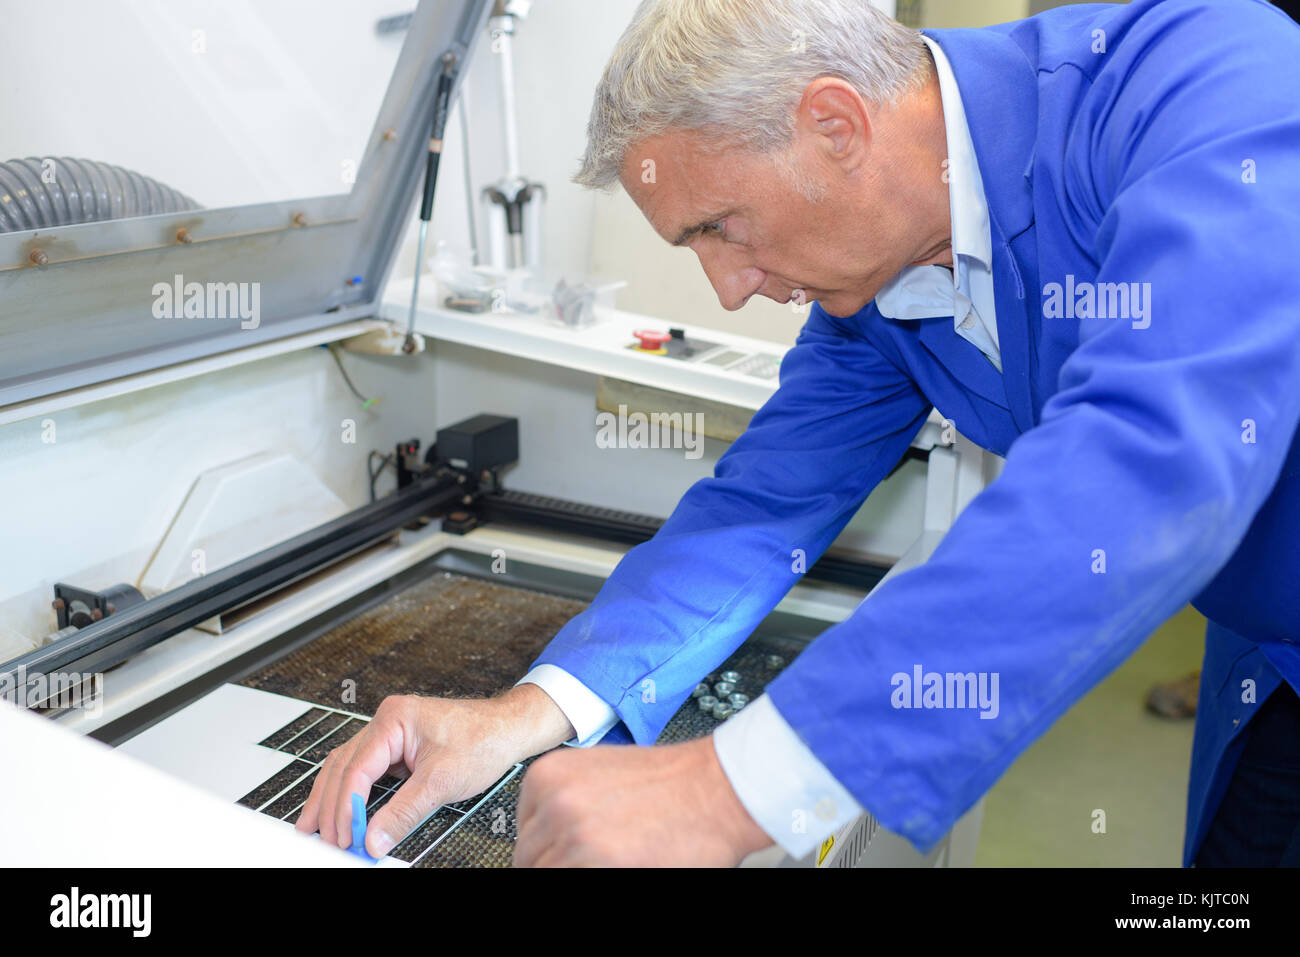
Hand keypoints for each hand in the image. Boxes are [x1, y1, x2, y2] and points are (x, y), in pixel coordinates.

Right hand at [295, 684, 572, 857]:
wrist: (509, 728)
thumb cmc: (484, 739)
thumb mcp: (442, 781)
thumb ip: (404, 812)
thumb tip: (374, 838)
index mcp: (393, 719)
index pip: (357, 768)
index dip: (346, 807)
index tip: (345, 836)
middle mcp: (387, 721)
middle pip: (343, 765)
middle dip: (330, 805)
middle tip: (322, 838)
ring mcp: (390, 733)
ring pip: (348, 766)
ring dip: (333, 798)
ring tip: (315, 827)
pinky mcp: (397, 746)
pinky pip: (365, 769)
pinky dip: (352, 792)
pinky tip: (342, 810)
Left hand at [513, 736, 773, 865]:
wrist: (718, 788)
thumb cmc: (671, 782)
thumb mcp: (598, 776)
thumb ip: (564, 804)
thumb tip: (545, 842)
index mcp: (547, 776)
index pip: (523, 835)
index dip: (546, 853)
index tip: (562, 857)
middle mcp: (554, 803)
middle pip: (530, 861)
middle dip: (557, 866)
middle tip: (592, 860)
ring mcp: (574, 835)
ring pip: (547, 873)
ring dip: (576, 871)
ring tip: (611, 861)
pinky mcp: (598, 863)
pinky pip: (570, 882)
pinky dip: (593, 877)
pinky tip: (621, 865)